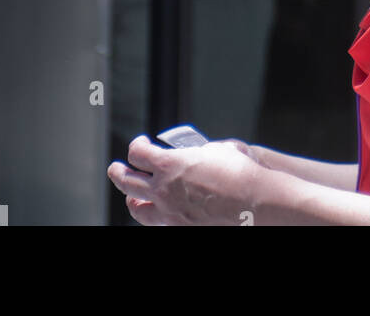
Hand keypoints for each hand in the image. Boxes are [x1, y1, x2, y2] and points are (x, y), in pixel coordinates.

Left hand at [108, 136, 264, 225]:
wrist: (252, 201)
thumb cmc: (237, 171)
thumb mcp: (216, 149)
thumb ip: (196, 153)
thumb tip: (195, 156)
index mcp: (169, 165)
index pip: (137, 153)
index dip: (136, 145)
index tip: (142, 142)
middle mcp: (163, 190)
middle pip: (127, 181)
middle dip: (118, 172)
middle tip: (116, 167)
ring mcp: (170, 213)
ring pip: (137, 209)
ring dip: (131, 199)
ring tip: (131, 196)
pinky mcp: (180, 227)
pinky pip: (158, 223)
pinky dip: (155, 215)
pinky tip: (159, 211)